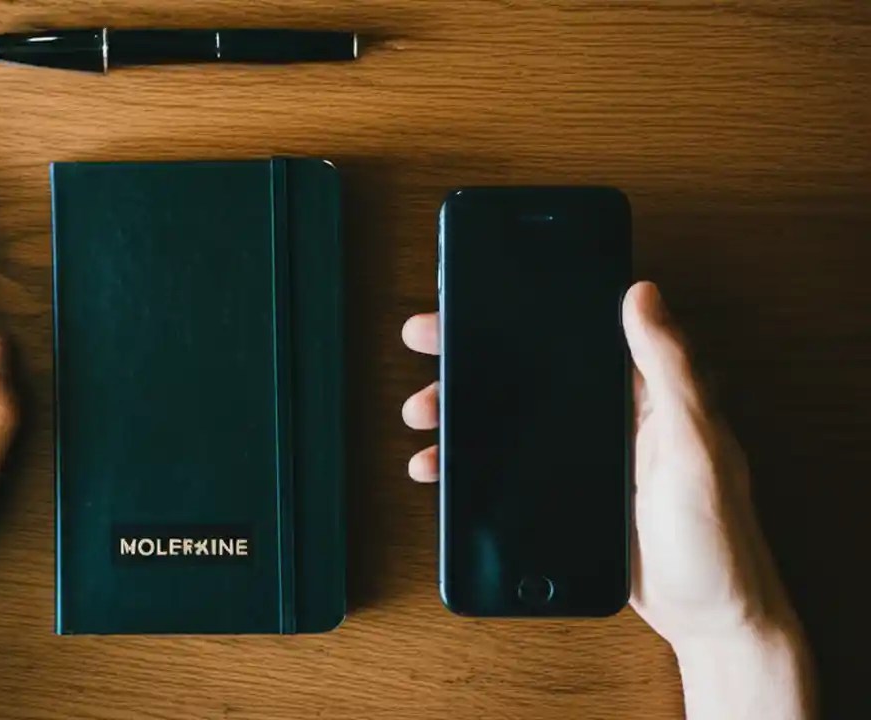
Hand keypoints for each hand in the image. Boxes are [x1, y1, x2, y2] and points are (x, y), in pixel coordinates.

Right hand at [401, 281, 813, 718]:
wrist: (709, 619)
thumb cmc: (719, 535)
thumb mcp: (698, 446)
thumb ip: (671, 371)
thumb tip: (642, 294)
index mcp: (647, 396)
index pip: (576, 337)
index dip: (524, 315)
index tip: (476, 302)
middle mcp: (612, 420)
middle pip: (529, 375)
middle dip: (473, 359)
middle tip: (426, 344)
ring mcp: (585, 461)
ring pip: (509, 422)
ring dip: (463, 413)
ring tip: (424, 414)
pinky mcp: (567, 499)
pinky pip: (507, 471)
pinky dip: (470, 467)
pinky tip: (441, 470)